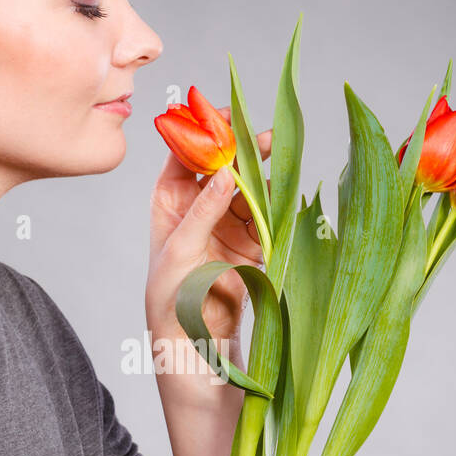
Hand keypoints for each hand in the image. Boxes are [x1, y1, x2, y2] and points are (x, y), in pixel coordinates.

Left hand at [145, 105, 271, 347]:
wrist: (193, 337)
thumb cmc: (170, 294)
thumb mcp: (180, 248)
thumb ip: (203, 210)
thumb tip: (222, 172)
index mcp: (170, 199)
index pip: (186, 154)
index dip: (203, 133)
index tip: (225, 117)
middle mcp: (199, 205)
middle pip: (222, 166)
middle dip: (243, 150)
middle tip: (266, 138)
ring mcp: (226, 222)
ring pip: (249, 189)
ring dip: (264, 177)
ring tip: (280, 164)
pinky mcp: (249, 242)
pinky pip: (266, 217)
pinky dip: (277, 206)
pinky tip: (285, 194)